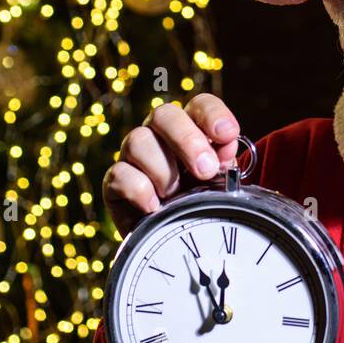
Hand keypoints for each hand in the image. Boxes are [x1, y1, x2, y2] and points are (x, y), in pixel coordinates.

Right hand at [102, 93, 240, 237]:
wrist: (176, 237)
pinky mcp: (115, 182)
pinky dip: (140, 191)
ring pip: (138, 141)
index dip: (213, 115)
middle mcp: (159, 135)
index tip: (228, 135)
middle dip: (187, 140)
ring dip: (164, 171)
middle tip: (206, 170)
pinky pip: (120, 174)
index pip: (200, 105)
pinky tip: (155, 207)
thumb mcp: (221, 184)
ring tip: (176, 194)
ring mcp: (134, 156)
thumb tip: (227, 145)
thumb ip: (226, 163)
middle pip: (164, 114)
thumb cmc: (201, 203)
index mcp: (191, 128)